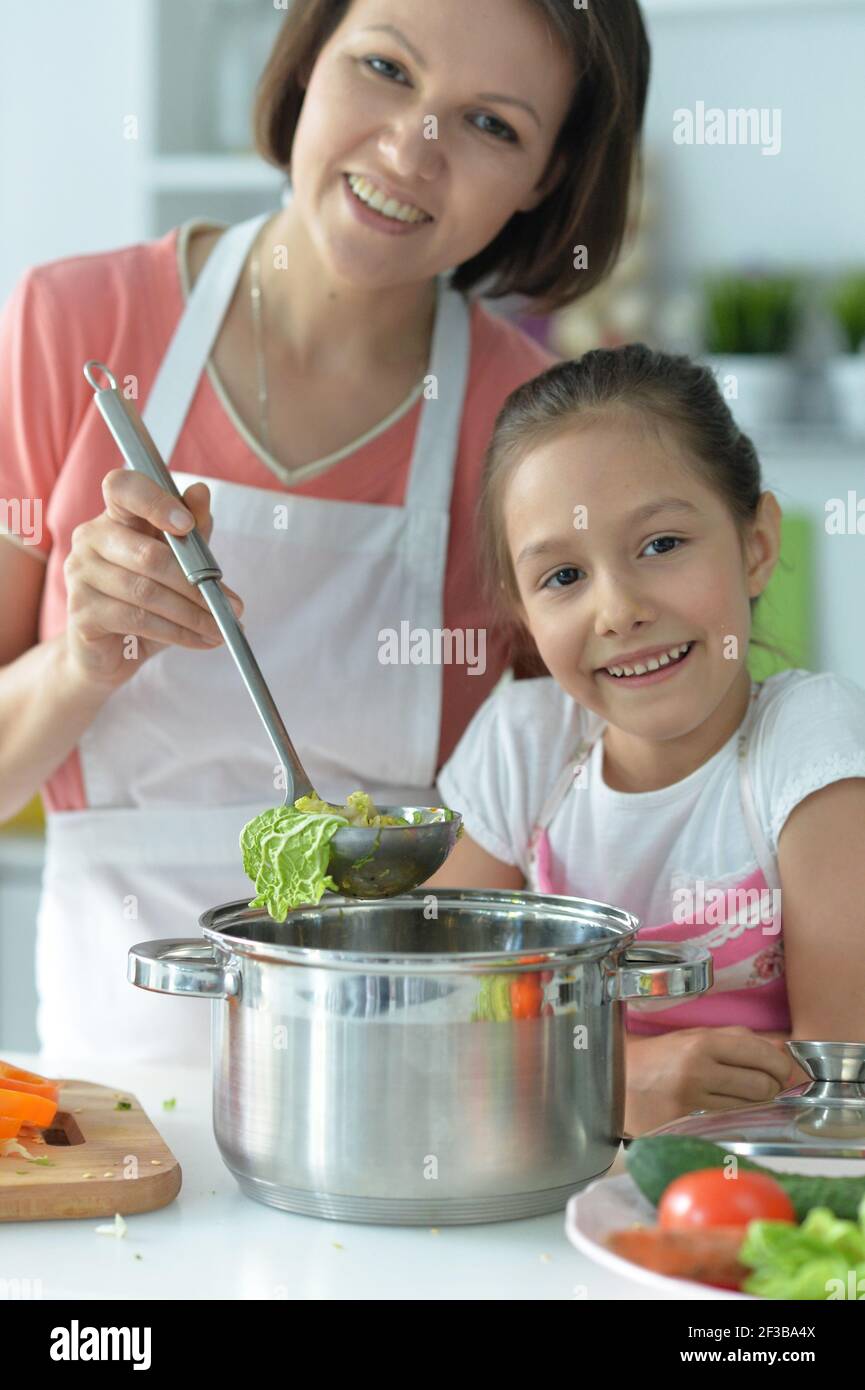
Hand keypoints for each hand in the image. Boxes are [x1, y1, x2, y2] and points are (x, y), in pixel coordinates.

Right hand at [63, 471, 243, 687]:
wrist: (109, 650)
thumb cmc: (146, 599)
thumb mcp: (176, 564)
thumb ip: (191, 532)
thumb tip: (200, 492)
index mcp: (114, 516)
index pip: (122, 488)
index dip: (154, 501)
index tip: (187, 525)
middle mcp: (89, 539)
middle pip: (149, 555)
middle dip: (197, 585)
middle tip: (234, 606)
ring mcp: (79, 574)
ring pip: (146, 592)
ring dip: (193, 615)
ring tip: (221, 628)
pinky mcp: (80, 611)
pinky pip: (137, 619)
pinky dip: (177, 632)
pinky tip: (200, 640)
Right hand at [624, 1025, 792, 1137]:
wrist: (615, 1080)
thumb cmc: (659, 1057)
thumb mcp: (695, 1036)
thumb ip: (738, 1040)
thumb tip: (782, 1050)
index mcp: (702, 1042)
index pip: (761, 1054)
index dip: (780, 1065)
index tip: (783, 1070)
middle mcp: (698, 1069)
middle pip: (762, 1085)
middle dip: (770, 1087)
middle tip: (764, 1085)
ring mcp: (691, 1099)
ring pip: (748, 1107)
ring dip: (753, 1103)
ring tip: (739, 1095)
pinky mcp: (685, 1123)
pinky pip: (727, 1121)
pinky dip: (732, 1116)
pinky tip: (721, 1108)